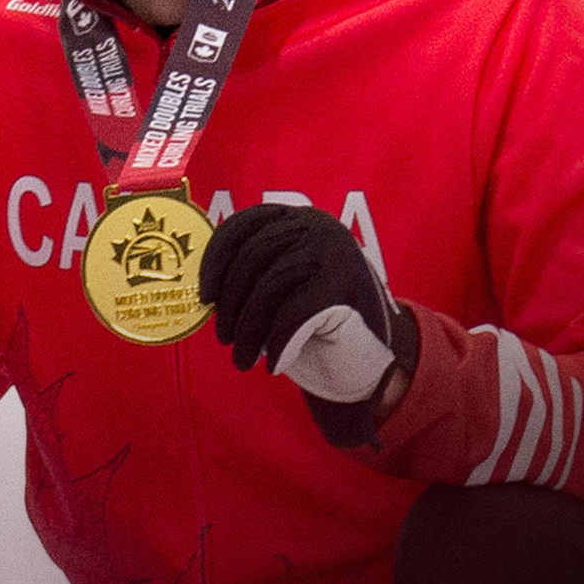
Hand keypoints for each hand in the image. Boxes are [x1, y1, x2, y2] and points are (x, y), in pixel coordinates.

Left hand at [198, 204, 417, 447]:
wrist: (379, 354)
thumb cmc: (320, 323)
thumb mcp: (285, 286)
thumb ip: (254, 274)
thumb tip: (204, 287)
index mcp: (299, 219)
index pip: (243, 224)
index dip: (216, 259)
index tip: (205, 295)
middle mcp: (319, 226)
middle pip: (252, 257)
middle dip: (231, 304)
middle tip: (225, 339)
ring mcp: (335, 251)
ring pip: (270, 286)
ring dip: (249, 330)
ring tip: (242, 358)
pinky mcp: (345, 283)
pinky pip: (294, 313)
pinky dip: (278, 343)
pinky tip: (273, 364)